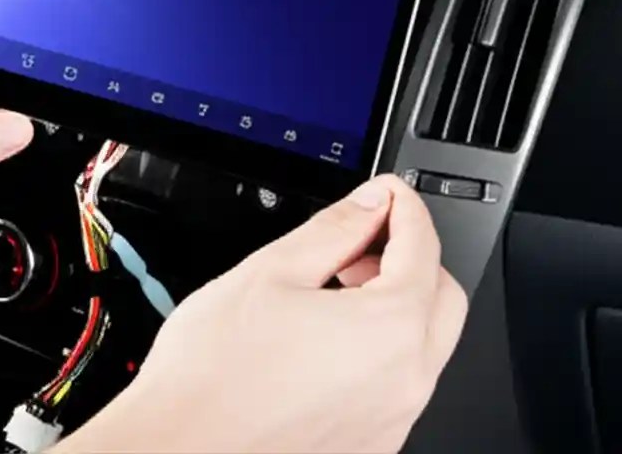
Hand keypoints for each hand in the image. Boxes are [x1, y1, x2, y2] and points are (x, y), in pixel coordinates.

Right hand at [56, 175, 466, 453]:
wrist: (180, 445)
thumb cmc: (212, 375)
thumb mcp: (269, 273)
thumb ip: (332, 230)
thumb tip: (368, 205)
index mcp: (388, 328)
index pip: (423, 246)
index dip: (403, 206)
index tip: (385, 193)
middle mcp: (406, 379)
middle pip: (441, 297)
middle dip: (409, 259)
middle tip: (361, 241)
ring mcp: (393, 418)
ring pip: (422, 345)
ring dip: (394, 307)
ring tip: (331, 293)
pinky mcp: (373, 444)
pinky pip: (398, 386)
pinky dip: (379, 354)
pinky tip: (325, 343)